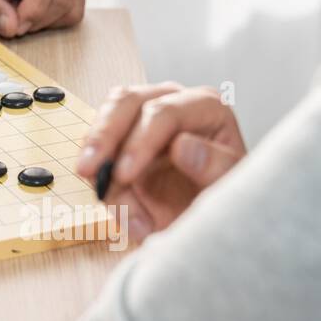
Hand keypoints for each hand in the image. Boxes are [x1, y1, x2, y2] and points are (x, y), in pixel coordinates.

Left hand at [0, 0, 86, 38]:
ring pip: (73, 5)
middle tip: (13, 21)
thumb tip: (11, 27)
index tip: (16, 26)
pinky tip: (34, 13)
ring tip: (21, 14)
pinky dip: (55, 20)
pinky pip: (74, 11)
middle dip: (37, 19)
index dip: (35, 9)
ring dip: (46, 21)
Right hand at [76, 83, 247, 243]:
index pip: (163, 112)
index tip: (125, 175)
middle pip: (125, 103)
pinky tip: (122, 212)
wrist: (209, 218)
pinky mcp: (121, 138)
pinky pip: (96, 150)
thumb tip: (182, 145)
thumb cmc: (225, 198)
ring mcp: (141, 117)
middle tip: (89, 173)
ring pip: (104, 121)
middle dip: (103, 138)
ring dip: (98, 162)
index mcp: (204, 106)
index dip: (139, 142)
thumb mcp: (231, 188)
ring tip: (115, 206)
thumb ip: (215, 166)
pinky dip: (99, 180)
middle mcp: (170, 102)